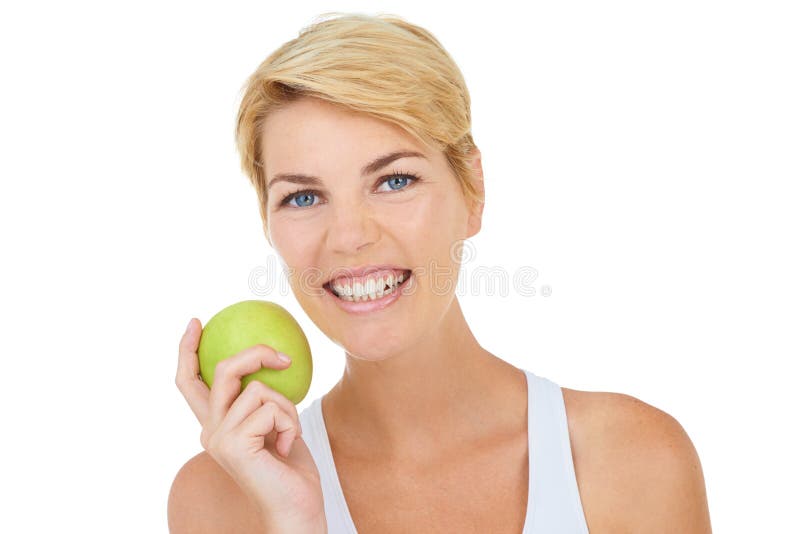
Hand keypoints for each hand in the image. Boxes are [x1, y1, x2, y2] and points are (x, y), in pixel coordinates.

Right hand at [176, 318, 325, 530]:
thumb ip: (265, 399)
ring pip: (257, 389)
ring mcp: (217, 438)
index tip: (197, 322)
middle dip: (256, 354)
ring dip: (287, 407)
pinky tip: (286, 449)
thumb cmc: (291, 468)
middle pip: (223, 370)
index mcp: (215, 425)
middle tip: (283, 358)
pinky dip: (289, 423)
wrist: (297, 508)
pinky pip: (270, 407)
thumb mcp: (277, 423)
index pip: (190, 382)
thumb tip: (275, 358)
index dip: (188, 350)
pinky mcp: (232, 444)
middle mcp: (209, 430)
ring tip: (289, 435)